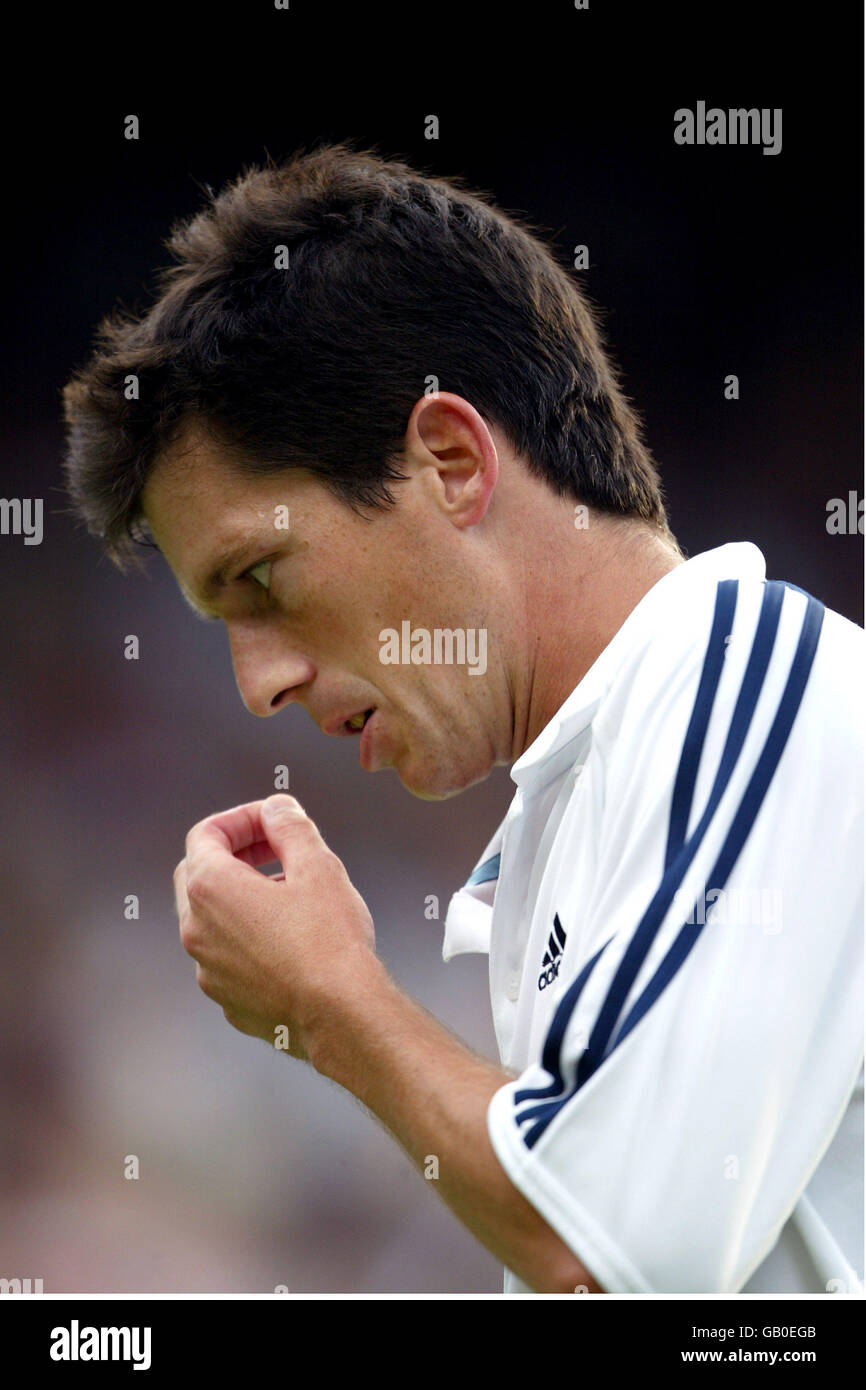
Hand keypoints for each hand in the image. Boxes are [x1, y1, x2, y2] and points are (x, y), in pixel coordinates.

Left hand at [174, 794, 377, 1059]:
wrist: (341, 1017)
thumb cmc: (330, 942)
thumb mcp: (317, 865)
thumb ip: (289, 825)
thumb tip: (276, 808)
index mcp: (210, 889)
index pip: (206, 833)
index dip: (242, 818)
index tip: (274, 820)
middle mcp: (196, 930)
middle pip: (200, 874)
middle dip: (236, 854)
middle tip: (277, 850)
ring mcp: (208, 971)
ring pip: (213, 919)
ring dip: (243, 896)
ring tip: (291, 894)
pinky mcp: (228, 1000)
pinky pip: (228, 956)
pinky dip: (249, 937)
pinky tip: (290, 940)